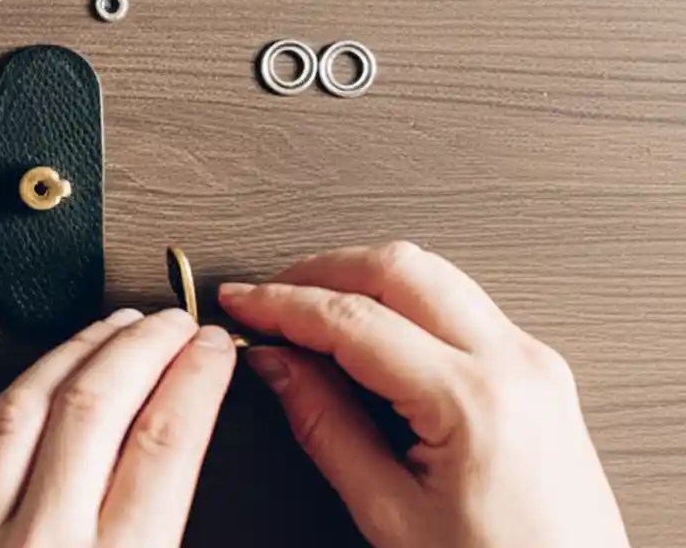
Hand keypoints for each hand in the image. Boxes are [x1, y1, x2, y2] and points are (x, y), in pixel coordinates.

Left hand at [0, 308, 235, 547]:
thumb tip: (181, 464)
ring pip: (21, 410)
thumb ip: (163, 538)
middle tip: (171, 321)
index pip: (166, 443)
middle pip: (95, 407)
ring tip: (108, 329)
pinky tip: (17, 391)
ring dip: (71, 356)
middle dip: (142, 346)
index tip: (211, 348)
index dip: (196, 379)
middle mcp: (42, 547)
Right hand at [219, 241, 629, 547]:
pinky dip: (400, 299)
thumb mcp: (391, 513)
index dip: (283, 303)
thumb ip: (326, 427)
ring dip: (360, 278)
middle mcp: (515, 364)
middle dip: (320, 270)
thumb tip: (278, 365)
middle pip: (398, 268)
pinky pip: (459, 302)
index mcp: (475, 401)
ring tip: (306, 310)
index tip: (243, 302)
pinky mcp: (538, 371)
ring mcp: (534, 361)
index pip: (354, 319)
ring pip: (432, 272)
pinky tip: (363, 329)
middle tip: (268, 296)